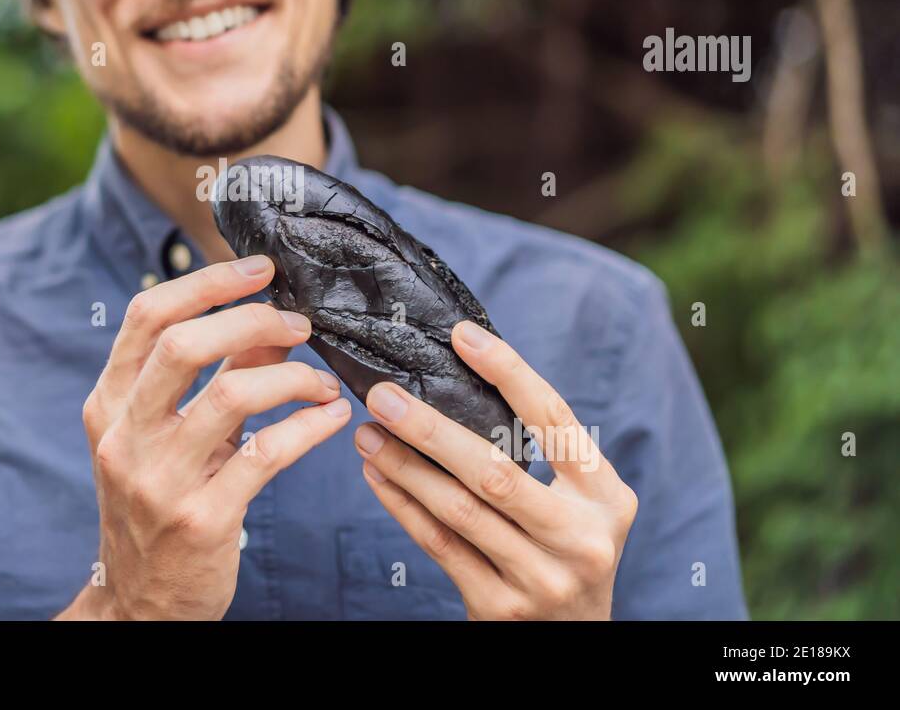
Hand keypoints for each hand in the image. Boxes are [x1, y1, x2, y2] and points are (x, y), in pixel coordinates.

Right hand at [59, 255, 351, 619]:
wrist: (140, 602)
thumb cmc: (156, 504)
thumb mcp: (166, 435)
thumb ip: (212, 376)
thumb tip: (267, 324)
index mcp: (108, 404)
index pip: (148, 317)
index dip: (207, 282)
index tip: (258, 270)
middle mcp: (125, 436)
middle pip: (184, 345)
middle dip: (253, 319)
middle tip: (299, 323)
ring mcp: (160, 480)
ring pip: (233, 395)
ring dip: (292, 377)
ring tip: (322, 380)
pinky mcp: (203, 519)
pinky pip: (269, 453)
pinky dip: (310, 425)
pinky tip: (331, 418)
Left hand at [352, 320, 637, 620]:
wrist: (576, 640)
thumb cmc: (566, 549)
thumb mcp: (581, 503)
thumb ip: (544, 456)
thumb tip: (461, 378)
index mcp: (608, 497)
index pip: (554, 419)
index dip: (509, 373)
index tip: (461, 336)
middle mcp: (582, 538)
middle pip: (494, 470)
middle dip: (430, 429)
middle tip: (383, 394)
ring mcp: (542, 578)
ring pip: (458, 510)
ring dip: (403, 467)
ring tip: (368, 433)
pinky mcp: (500, 607)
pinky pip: (440, 545)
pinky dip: (403, 506)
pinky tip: (378, 476)